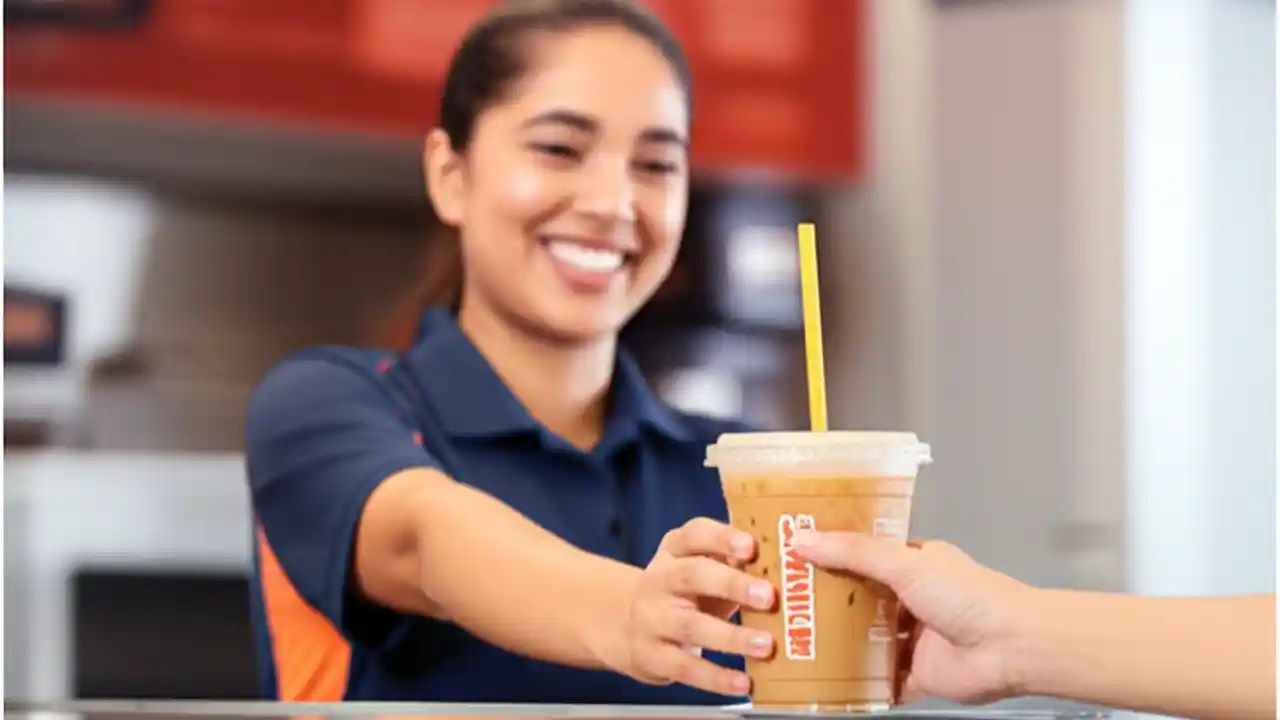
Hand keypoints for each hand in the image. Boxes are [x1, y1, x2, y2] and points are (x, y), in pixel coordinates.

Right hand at [620, 518, 776, 695]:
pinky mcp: (651, 655)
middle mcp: (659, 579)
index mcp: (675, 550)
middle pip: (692, 576)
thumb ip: (733, 563)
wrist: (630, 627)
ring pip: (690, 626)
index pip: (695, 535)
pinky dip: (716, 678)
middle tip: (768, 596)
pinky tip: (743, 683)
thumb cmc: (685, 592)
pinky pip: (685, 667)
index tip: (750, 546)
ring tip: (766, 645)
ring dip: (731, 637)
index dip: (722, 538)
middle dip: (731, 584)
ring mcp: (652, 618)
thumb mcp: (701, 567)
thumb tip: (788, 565)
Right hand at [793, 531, 1032, 704]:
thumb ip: (855, 553)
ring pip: (869, 641)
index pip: (866, 555)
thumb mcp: (906, 563)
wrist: (1012, 648)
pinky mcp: (918, 674)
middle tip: (788, 602)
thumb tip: (804, 539)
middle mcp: (914, 599)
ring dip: (842, 643)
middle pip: (863, 600)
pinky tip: (833, 681)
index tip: (796, 557)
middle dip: (830, 603)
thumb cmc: (971, 597)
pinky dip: (862, 683)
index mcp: (915, 564)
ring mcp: (916, 639)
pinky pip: (883, 681)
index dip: (833, 555)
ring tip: (800, 641)